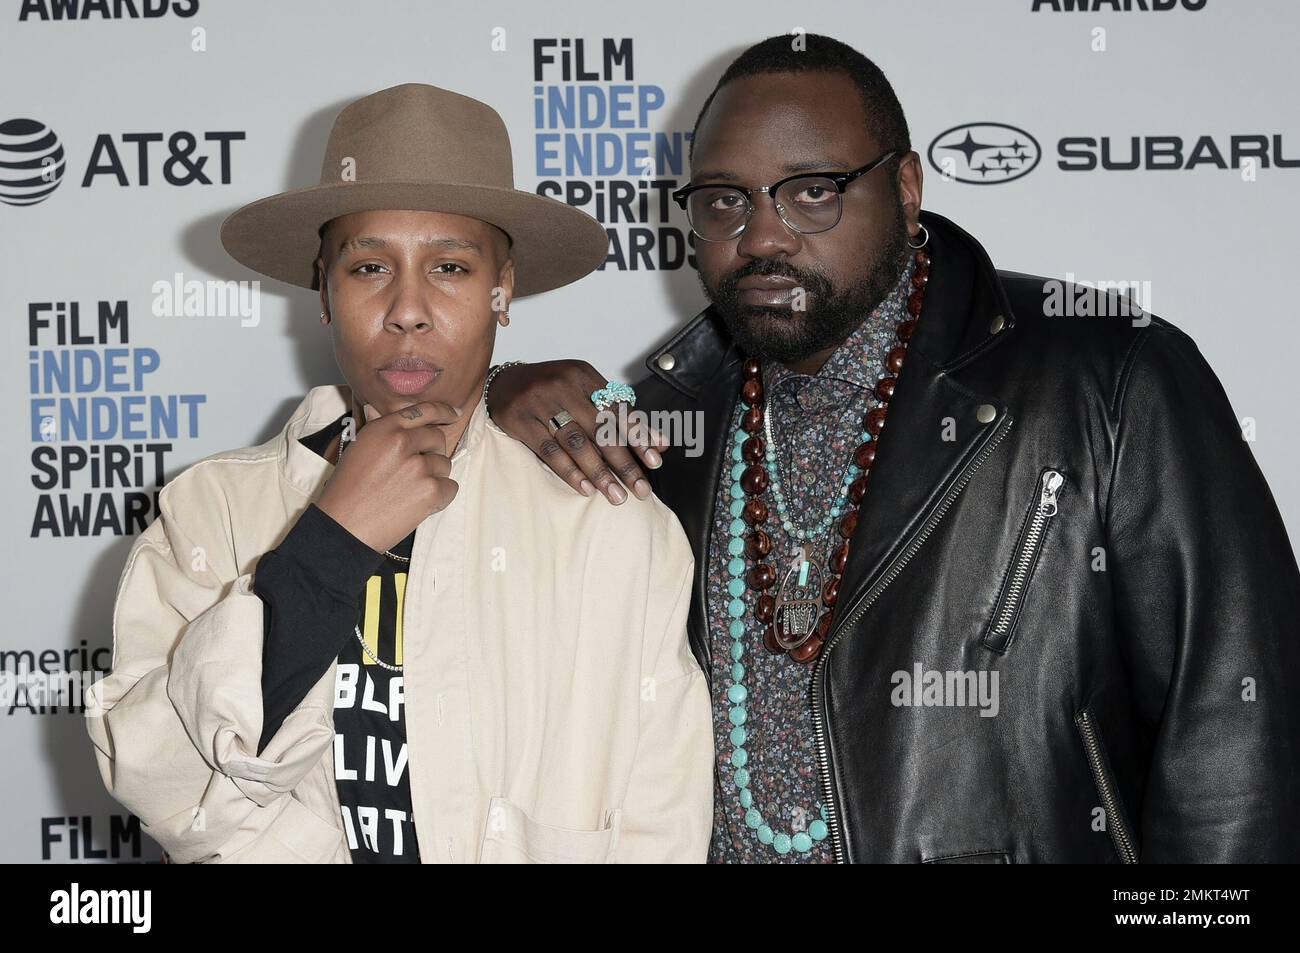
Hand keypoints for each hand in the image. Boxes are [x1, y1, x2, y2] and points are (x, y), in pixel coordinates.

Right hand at [316, 400, 460, 552]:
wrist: (343, 526)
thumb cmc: (346, 491)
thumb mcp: (356, 450)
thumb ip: (375, 430)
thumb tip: (375, 408)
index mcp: (384, 429)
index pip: (423, 410)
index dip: (443, 411)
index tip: (454, 413)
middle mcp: (402, 442)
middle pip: (437, 438)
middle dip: (432, 452)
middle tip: (414, 471)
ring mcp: (418, 466)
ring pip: (445, 464)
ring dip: (434, 477)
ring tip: (408, 491)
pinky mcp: (430, 490)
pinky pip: (451, 487)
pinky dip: (440, 497)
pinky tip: (418, 504)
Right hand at [485, 360, 667, 503]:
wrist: (502, 383)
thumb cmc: (551, 392)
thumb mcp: (585, 395)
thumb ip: (619, 418)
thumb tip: (660, 444)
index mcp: (583, 375)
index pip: (618, 411)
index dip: (639, 437)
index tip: (656, 461)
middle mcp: (563, 385)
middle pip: (601, 429)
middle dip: (625, 462)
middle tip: (641, 489)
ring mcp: (539, 402)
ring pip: (577, 442)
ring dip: (599, 472)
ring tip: (616, 495)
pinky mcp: (519, 420)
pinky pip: (549, 450)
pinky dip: (569, 471)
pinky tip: (586, 488)